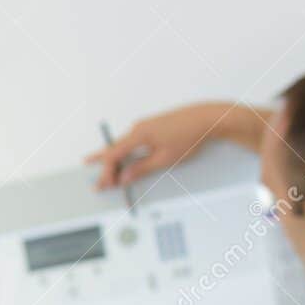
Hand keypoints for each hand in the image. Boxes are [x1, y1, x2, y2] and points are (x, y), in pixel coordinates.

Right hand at [85, 102, 270, 188]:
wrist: (208, 118)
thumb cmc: (189, 136)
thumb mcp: (164, 159)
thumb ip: (141, 169)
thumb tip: (125, 177)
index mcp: (138, 135)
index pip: (113, 156)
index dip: (107, 172)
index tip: (104, 185)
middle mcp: (138, 127)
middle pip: (114, 150)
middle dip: (104, 167)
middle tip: (97, 180)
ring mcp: (145, 125)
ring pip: (122, 145)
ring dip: (113, 159)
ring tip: (100, 166)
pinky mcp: (153, 126)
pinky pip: (131, 140)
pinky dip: (124, 152)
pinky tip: (123, 157)